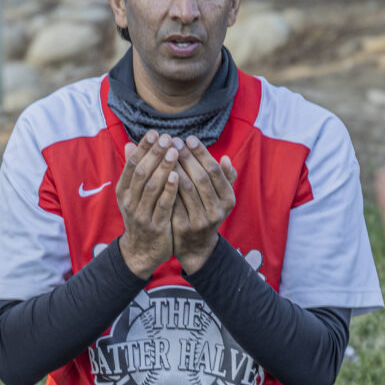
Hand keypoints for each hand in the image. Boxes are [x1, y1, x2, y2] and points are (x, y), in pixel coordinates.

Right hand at [116, 129, 179, 278]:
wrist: (141, 251)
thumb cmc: (141, 216)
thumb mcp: (132, 194)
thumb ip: (134, 171)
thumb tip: (128, 144)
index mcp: (123, 191)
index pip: (132, 164)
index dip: (143, 148)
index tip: (155, 133)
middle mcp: (129, 201)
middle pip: (141, 173)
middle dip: (154, 154)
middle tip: (167, 138)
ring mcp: (141, 214)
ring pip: (151, 188)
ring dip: (163, 168)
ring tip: (174, 151)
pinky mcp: (155, 226)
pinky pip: (162, 206)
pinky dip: (169, 190)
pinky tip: (177, 177)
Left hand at [171, 135, 237, 272]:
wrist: (196, 246)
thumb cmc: (208, 212)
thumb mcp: (221, 198)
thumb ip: (225, 178)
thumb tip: (224, 157)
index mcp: (228, 200)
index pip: (214, 171)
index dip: (202, 153)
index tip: (189, 138)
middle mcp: (216, 211)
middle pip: (200, 178)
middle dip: (186, 157)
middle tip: (174, 140)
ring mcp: (199, 221)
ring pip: (186, 188)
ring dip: (174, 168)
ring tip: (165, 152)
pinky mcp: (182, 228)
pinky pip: (172, 201)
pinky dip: (165, 185)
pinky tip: (157, 171)